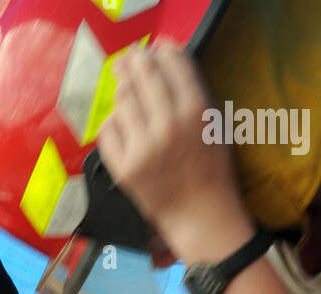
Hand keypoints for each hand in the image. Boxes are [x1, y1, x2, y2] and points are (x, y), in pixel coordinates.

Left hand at [97, 41, 252, 264]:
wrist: (200, 215)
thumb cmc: (209, 170)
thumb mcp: (213, 124)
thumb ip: (191, 92)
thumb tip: (162, 59)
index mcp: (195, 111)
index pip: (172, 62)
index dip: (161, 51)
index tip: (155, 51)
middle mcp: (168, 127)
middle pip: (142, 75)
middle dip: (134, 61)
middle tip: (129, 59)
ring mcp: (143, 148)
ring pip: (122, 100)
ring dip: (123, 90)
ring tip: (126, 89)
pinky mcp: (124, 168)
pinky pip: (108, 130)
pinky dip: (113, 123)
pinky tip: (123, 125)